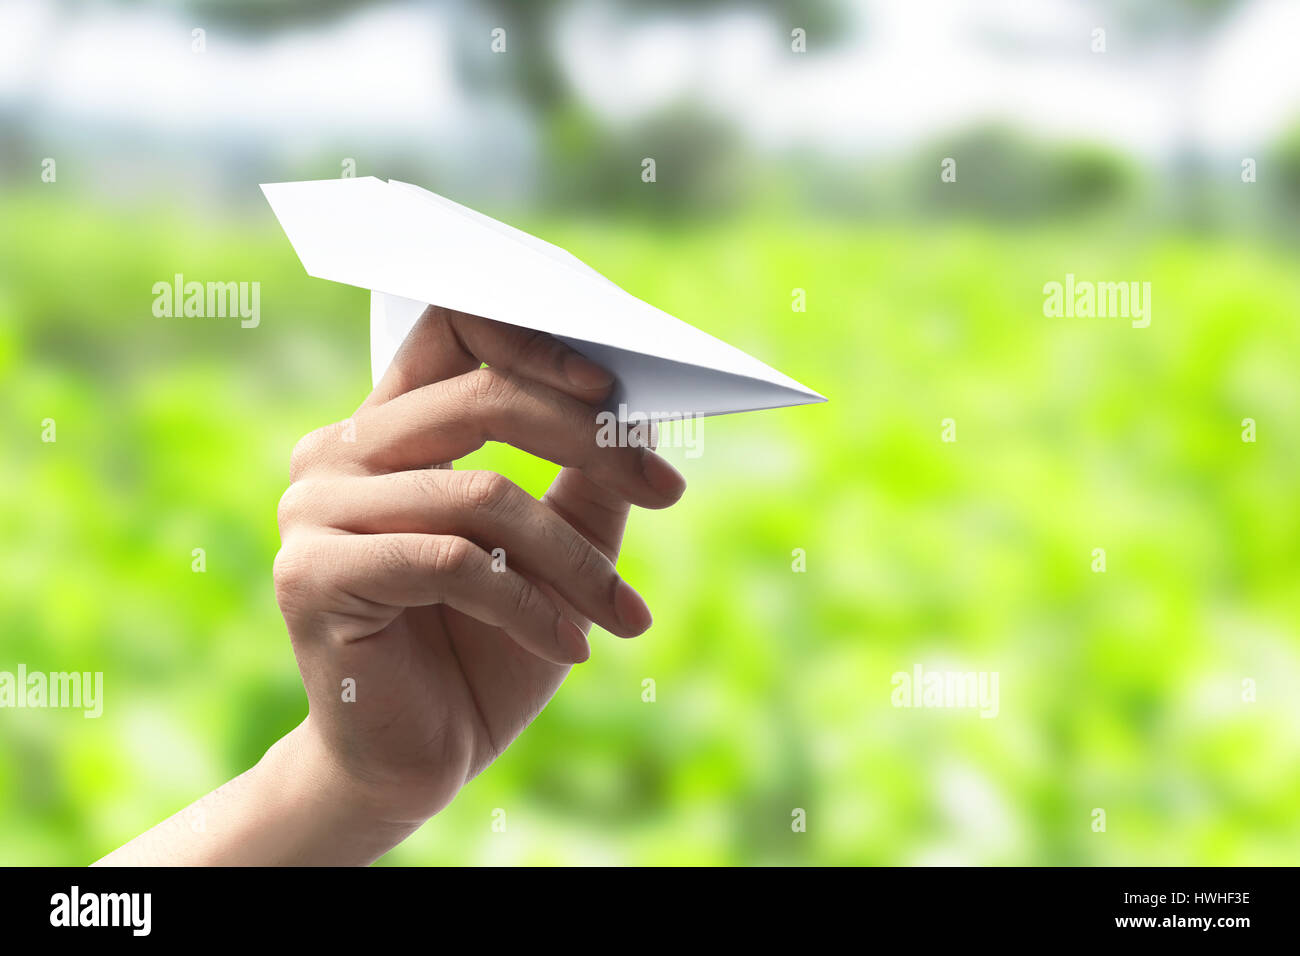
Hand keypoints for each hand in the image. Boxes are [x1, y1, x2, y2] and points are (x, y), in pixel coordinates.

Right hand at [272, 305, 686, 829]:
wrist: (412, 763)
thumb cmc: (484, 651)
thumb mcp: (552, 556)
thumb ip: (582, 479)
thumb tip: (639, 417)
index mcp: (388, 429)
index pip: (449, 327)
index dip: (534, 340)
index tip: (618, 386)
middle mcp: (338, 453)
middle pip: (482, 399)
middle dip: (592, 443)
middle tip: (668, 489)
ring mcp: (314, 510)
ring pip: (481, 493)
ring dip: (574, 560)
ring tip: (623, 613)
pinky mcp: (312, 574)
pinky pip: (453, 561)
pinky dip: (529, 604)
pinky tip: (573, 646)